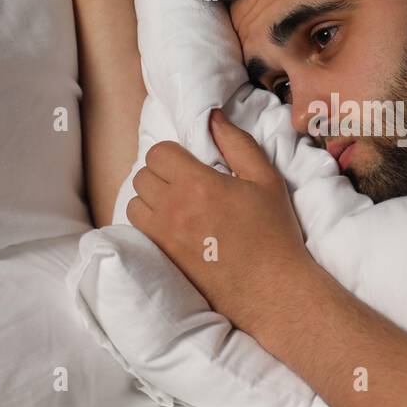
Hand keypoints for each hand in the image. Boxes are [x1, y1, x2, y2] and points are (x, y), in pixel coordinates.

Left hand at [126, 109, 311, 335]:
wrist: (272, 288)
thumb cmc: (273, 232)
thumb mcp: (265, 179)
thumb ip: (236, 143)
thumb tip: (212, 118)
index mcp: (198, 184)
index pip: (158, 153)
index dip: (173, 154)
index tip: (191, 164)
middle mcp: (173, 209)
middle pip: (142, 176)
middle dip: (161, 174)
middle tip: (187, 184)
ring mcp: (164, 237)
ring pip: (134, 204)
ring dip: (150, 200)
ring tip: (177, 206)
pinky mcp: (163, 258)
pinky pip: (138, 230)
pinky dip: (149, 223)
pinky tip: (174, 228)